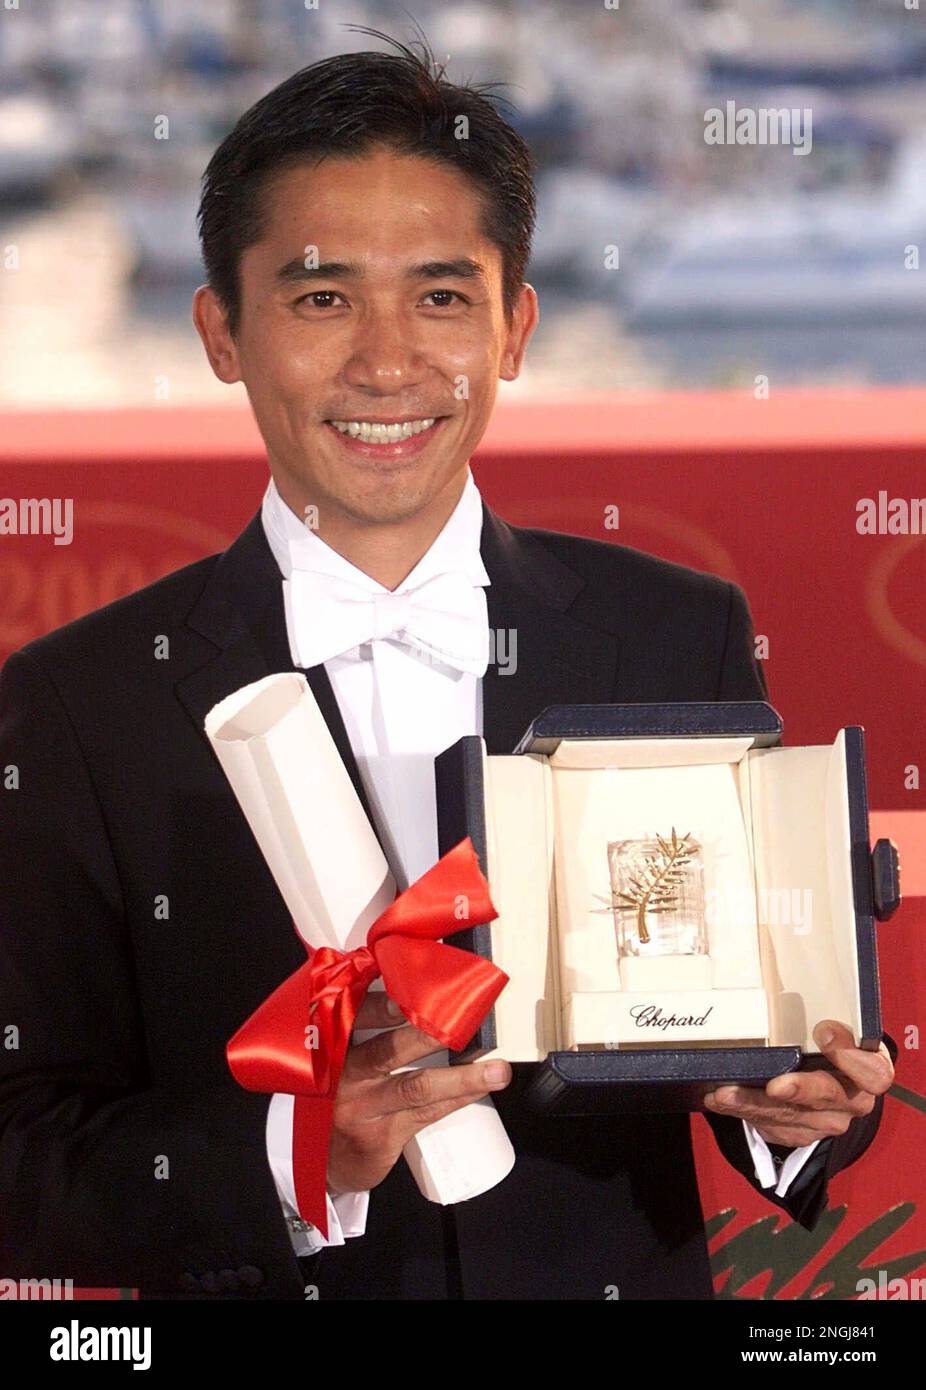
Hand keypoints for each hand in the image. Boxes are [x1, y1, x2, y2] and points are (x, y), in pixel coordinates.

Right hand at [326, 989, 511, 1195]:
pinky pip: (428, 1113)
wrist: (324, 1158)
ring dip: (462, 1078)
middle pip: (388, 1050)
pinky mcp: (382, 1137)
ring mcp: (364, 1109)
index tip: (414, 988)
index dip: (383, 1004)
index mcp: (334, 1047)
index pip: (356, 1018)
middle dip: (428, 1035)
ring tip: (497, 1070)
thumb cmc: (339, 1093)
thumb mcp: (337, 1056)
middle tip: (462, 1021)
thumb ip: (362, 1025)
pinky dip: (458, 1098)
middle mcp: (344, 1077)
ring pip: (416, 1087)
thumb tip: (413, 990)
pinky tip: (482, 1089)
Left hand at [703, 1019, 893, 1146]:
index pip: (875, 1072)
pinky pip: (772, 1127)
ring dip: (755, 1104)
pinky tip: (724, 1100)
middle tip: (775, 1085)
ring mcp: (828, 1121)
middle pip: (829, 1097)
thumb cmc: (826, 1046)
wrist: (822, 1079)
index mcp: (869, 1069)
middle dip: (799, 1090)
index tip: (824, 1032)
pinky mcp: (800, 1133)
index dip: (853, 1057)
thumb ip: (820, 1017)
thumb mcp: (832, 1027)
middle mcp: (854, 1100)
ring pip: (791, 1115)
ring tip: (726, 1093)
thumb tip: (783, 996)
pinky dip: (745, 1111)